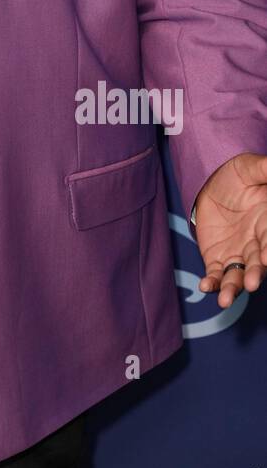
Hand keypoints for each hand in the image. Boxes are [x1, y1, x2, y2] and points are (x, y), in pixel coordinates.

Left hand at [195, 153, 266, 307]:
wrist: (211, 182)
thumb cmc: (238, 175)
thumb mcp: (251, 167)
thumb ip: (265, 168)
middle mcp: (257, 243)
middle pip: (258, 262)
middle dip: (256, 273)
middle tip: (251, 283)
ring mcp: (238, 254)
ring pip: (238, 275)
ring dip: (233, 288)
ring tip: (225, 300)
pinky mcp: (218, 259)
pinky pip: (216, 274)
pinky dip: (212, 283)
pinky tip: (206, 287)